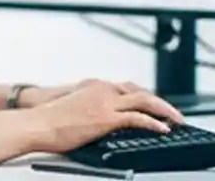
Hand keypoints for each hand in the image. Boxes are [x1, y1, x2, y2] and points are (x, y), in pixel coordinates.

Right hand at [25, 79, 184, 154]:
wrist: (36, 123)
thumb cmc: (48, 121)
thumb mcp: (74, 108)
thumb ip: (90, 108)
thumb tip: (99, 121)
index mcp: (96, 86)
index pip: (129, 88)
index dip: (146, 97)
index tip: (158, 106)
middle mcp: (103, 89)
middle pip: (140, 92)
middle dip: (161, 103)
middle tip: (174, 114)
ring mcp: (105, 102)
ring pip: (144, 101)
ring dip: (164, 110)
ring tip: (177, 120)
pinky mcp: (105, 117)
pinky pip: (137, 118)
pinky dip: (154, 123)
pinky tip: (163, 129)